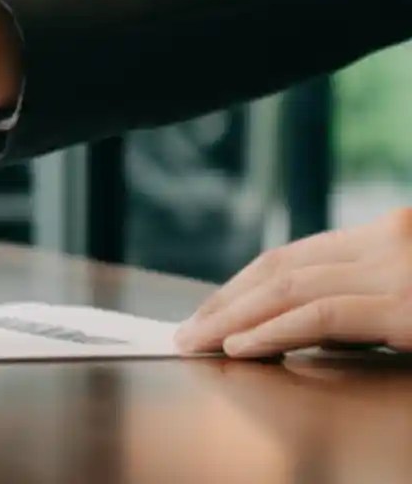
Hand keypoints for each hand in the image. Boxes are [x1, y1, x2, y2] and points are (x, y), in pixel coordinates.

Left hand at [174, 209, 411, 357]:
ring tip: (198, 340)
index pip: (295, 257)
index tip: (210, 310)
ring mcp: (396, 270)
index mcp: (386, 233)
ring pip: (290, 288)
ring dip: (234, 318)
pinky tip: (240, 346)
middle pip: (282, 269)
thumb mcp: (409, 291)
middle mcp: (386, 240)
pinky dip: (273, 331)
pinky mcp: (408, 308)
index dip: (243, 285)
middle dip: (227, 301)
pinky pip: (322, 317)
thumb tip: (304, 328)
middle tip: (189, 329)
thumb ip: (361, 297)